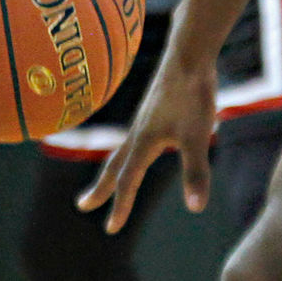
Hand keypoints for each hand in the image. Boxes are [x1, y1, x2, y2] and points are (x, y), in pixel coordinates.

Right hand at [76, 52, 218, 231]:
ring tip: (109, 179)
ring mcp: (145, 117)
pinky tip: (141, 143)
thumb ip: (196, 172)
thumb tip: (196, 207)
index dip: (121, 206)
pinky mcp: (154, 105)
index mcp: (144, 141)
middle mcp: (139, 130)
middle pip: (114, 165)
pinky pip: (134, 134)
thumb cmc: (193, 93)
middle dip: (101, 188)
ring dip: (112, 168)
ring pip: (122, 148)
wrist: (190, 52)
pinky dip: (128, 148)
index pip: (128, 181)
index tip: (110, 230)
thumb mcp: (198, 137)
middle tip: (82, 205)